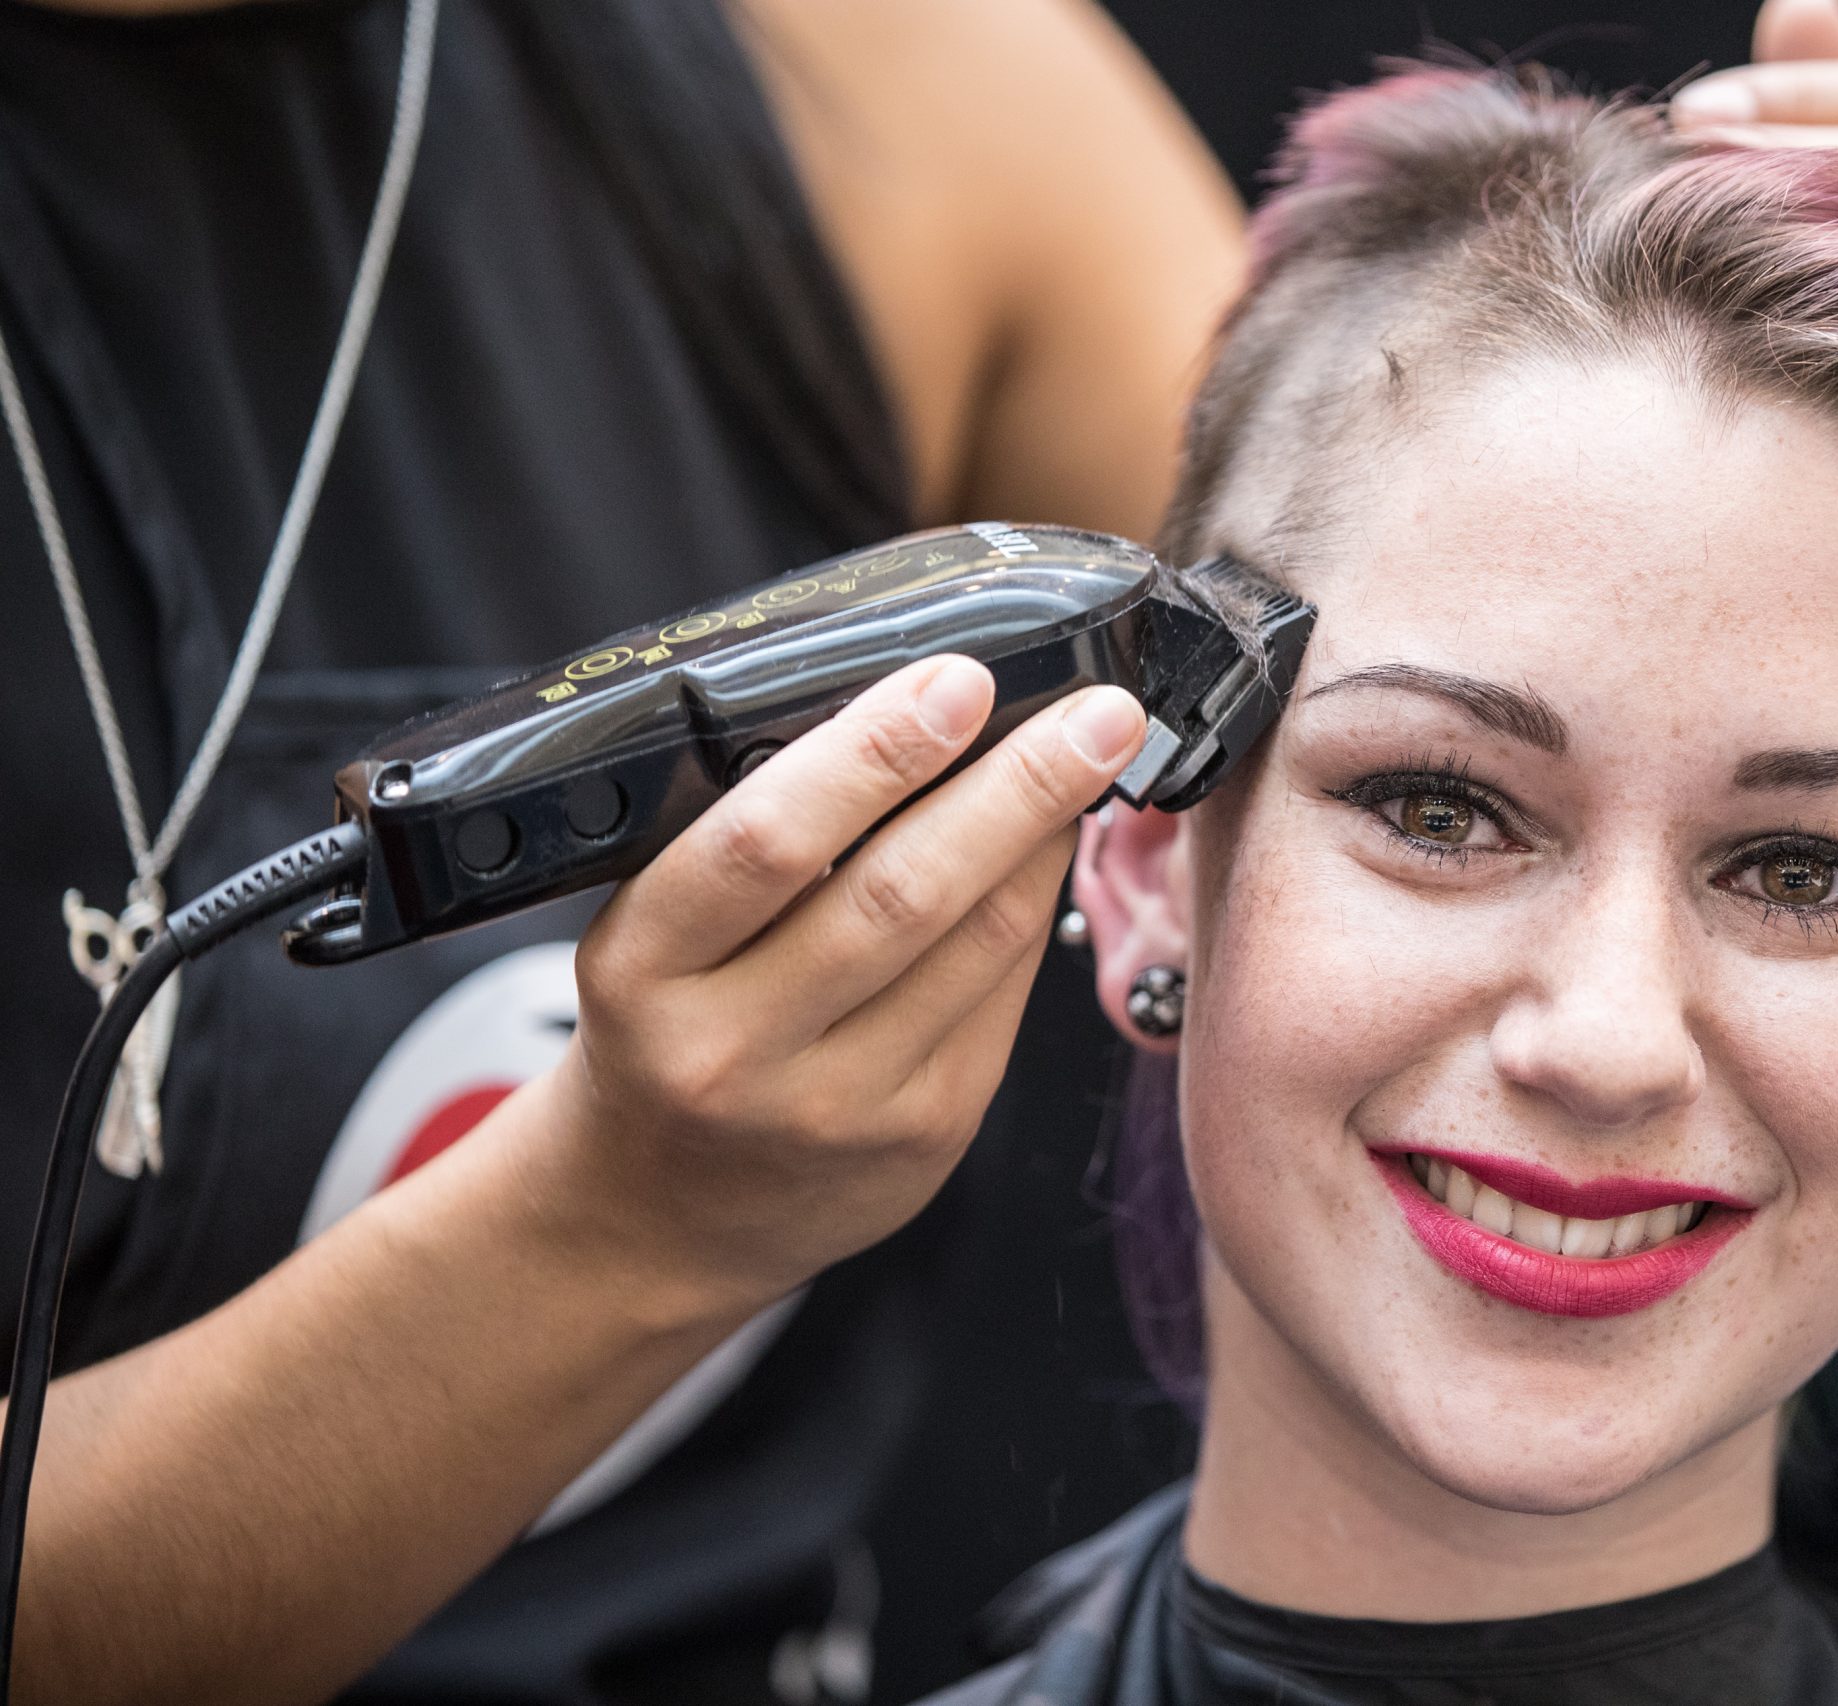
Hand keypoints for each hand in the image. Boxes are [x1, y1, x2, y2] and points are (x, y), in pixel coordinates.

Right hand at [532, 656, 1145, 1312]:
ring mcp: (838, 1106)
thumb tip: (907, 717)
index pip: (764, 844)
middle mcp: (736, 1048)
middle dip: (1014, 786)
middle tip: (1093, 709)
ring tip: (1096, 752)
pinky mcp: (922, 1138)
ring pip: (975, 944)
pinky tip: (1053, 848)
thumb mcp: (648, 937)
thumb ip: (747, 845)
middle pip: (901, 894)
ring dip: (1048, 837)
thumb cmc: (659, 1038)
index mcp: (644, 971)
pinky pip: (1003, 996)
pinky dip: (1036, 906)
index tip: (955, 681)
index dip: (872, 755)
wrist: (651, 1224)